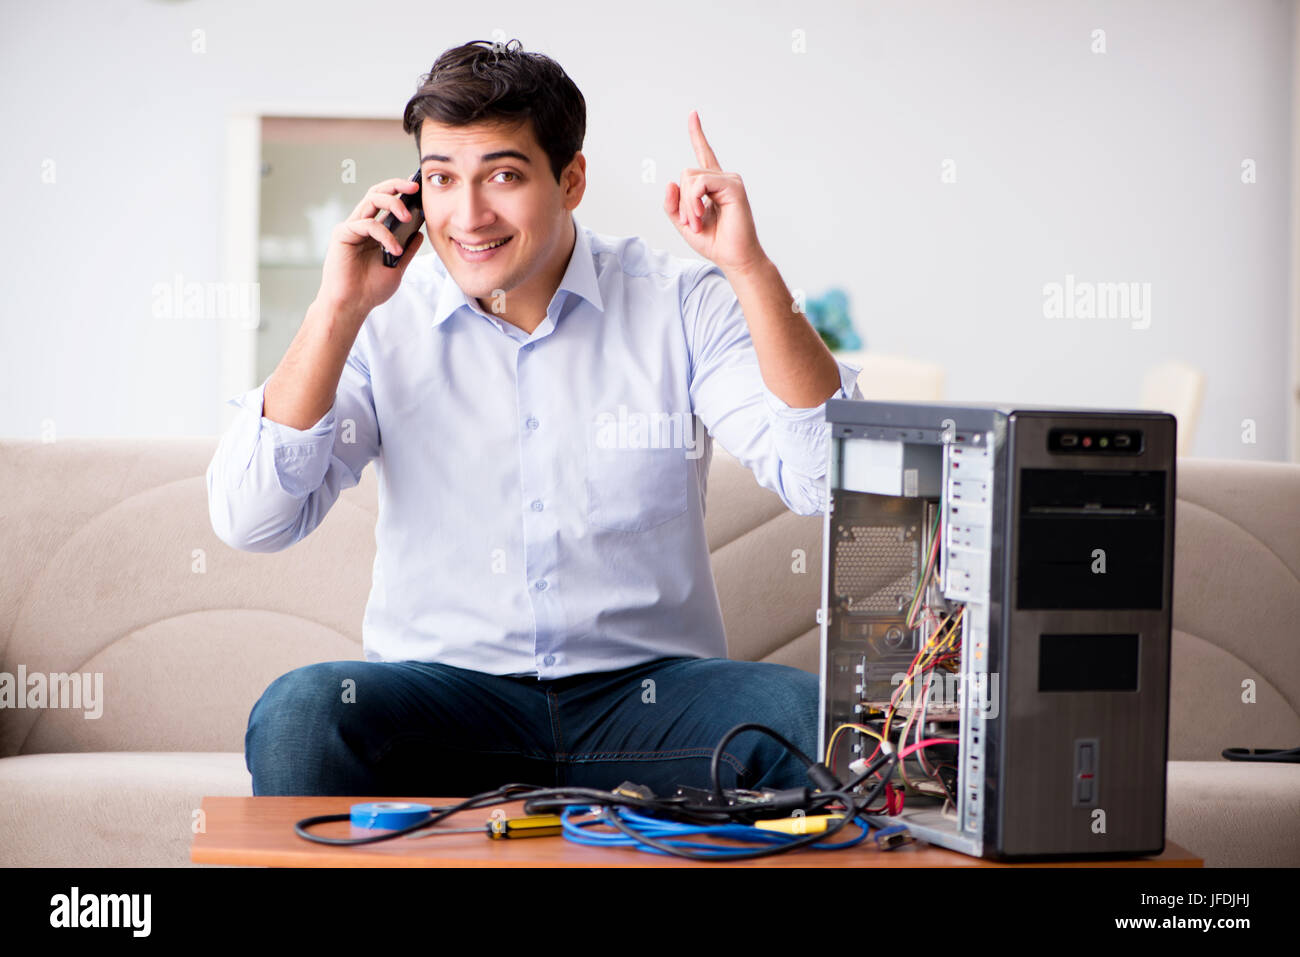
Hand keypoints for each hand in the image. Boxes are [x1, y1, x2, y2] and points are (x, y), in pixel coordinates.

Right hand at [316, 177, 424, 321]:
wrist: (353, 305)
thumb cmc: (370, 289)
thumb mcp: (397, 267)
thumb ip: (407, 250)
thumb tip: (420, 233)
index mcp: (373, 231)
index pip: (386, 203)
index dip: (400, 192)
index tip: (419, 188)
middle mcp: (361, 224)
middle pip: (377, 192)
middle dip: (396, 185)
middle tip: (415, 188)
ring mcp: (351, 228)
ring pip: (371, 200)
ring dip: (393, 204)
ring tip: (408, 217)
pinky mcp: (343, 234)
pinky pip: (367, 224)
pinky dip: (384, 235)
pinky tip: (394, 251)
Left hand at [663, 111, 766, 274]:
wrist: (735, 257)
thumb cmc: (715, 242)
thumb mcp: (684, 223)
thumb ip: (673, 204)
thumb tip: (670, 182)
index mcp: (712, 185)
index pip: (704, 153)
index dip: (697, 134)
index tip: (693, 114)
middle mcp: (722, 179)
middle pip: (686, 173)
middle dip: (683, 201)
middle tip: (693, 223)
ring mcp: (730, 181)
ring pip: (691, 178)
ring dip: (688, 205)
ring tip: (699, 222)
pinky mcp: (733, 186)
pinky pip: (700, 184)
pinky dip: (694, 202)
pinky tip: (703, 215)